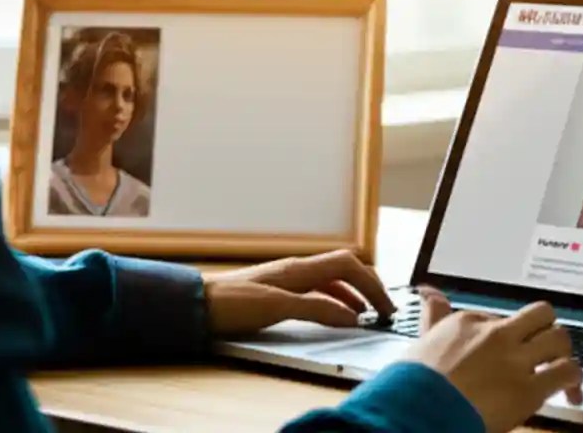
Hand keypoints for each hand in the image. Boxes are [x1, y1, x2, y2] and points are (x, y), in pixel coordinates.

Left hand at [202, 250, 395, 334]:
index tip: (385, 306)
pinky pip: (318, 289)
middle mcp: (298, 268)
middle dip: (369, 285)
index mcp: (301, 268)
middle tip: (384, 309)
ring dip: (354, 293)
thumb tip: (352, 316)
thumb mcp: (278, 308)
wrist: (197, 303)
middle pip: (345, 268)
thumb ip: (317, 309)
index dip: (372, 283)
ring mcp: (289, 278)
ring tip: (366, 313)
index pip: (349, 265)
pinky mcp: (279, 290)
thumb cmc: (232, 303)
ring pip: (332, 279)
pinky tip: (334, 314)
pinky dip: (335, 299)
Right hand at [406, 288, 582, 432]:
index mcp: (469, 321)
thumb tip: (429, 292)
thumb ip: (434, 316)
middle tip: (546, 347)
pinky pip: (566, 373)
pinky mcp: (529, 389)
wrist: (418, 410)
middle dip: (547, 329)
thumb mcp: (422, 341)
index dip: (509, 333)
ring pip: (559, 338)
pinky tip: (571, 390)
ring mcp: (515, 360)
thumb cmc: (413, 383)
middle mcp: (496, 334)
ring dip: (564, 353)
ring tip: (562, 368)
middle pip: (541, 314)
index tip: (510, 347)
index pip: (501, 316)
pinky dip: (573, 380)